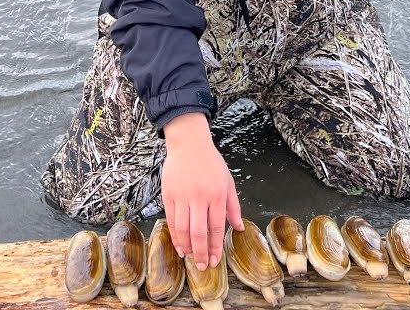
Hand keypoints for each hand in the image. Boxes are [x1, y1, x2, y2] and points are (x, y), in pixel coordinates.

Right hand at [161, 112, 244, 271]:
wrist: (189, 144)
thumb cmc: (211, 163)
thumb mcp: (228, 182)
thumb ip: (234, 206)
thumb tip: (240, 228)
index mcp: (217, 195)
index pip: (216, 227)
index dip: (215, 246)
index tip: (215, 260)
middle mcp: (200, 198)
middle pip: (199, 232)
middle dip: (201, 253)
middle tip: (202, 266)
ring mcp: (183, 197)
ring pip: (183, 229)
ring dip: (187, 247)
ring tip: (190, 258)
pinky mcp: (169, 195)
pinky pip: (172, 220)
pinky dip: (175, 236)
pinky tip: (179, 246)